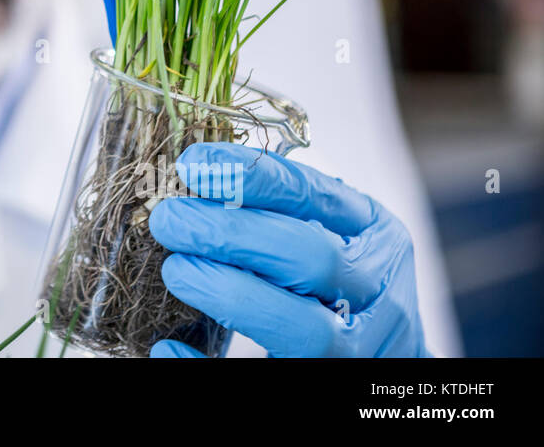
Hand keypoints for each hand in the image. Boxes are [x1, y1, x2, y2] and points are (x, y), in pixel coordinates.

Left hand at [147, 142, 430, 357]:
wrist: (385, 358)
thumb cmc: (339, 283)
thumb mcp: (330, 233)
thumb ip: (280, 208)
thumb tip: (198, 173)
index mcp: (378, 238)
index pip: (318, 196)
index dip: (254, 178)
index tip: (194, 165)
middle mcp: (379, 295)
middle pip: (313, 259)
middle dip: (232, 233)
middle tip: (170, 220)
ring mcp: (361, 351)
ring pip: (306, 330)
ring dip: (230, 295)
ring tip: (176, 271)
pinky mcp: (324, 390)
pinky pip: (267, 383)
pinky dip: (210, 368)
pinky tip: (170, 345)